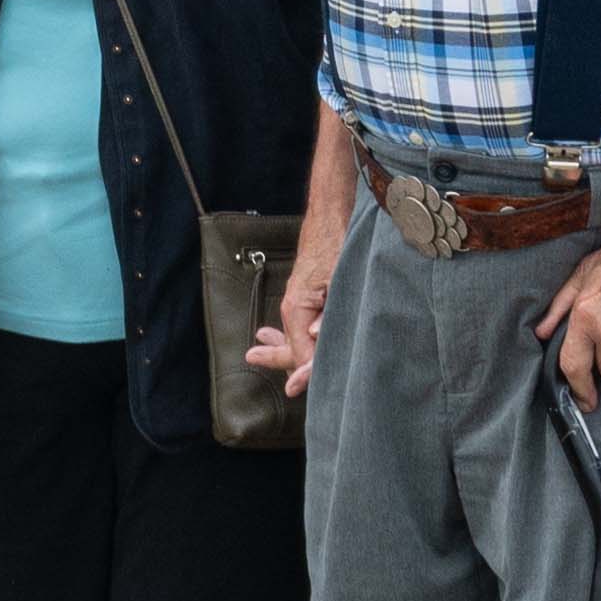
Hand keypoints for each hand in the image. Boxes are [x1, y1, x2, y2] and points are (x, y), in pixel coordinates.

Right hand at [246, 204, 343, 394]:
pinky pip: (297, 321)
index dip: (306, 372)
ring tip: (262, 356)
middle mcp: (294, 305)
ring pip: (294, 334)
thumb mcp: (339, 277)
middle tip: (289, 388)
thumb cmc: (337, 241)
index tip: (298, 388)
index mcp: (297, 306)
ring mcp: (299, 298)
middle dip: (284, 363)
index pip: (301, 351)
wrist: (332, 212)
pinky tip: (284, 336)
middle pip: (290, 346)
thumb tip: (315, 335)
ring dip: (285, 350)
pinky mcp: (307, 292)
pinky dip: (288, 334)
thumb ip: (329, 311)